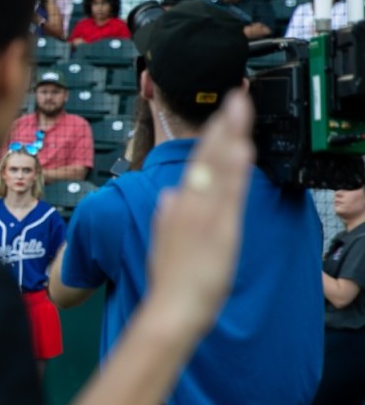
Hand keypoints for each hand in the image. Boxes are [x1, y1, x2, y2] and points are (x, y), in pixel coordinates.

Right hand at [146, 89, 254, 340]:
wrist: (171, 307)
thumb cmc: (170, 279)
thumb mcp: (163, 241)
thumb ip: (167, 215)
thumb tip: (169, 196)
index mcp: (179, 206)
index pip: (199, 162)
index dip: (213, 134)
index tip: (226, 111)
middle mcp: (191, 205)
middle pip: (208, 157)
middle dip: (224, 125)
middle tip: (237, 96)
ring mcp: (205, 215)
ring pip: (219, 169)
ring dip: (230, 138)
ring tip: (240, 110)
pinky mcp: (219, 230)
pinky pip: (229, 194)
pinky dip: (234, 170)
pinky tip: (241, 150)